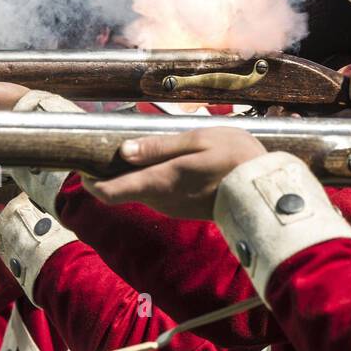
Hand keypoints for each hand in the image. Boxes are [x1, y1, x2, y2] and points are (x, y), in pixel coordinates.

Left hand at [81, 127, 266, 219]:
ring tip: (145, 149)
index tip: (84, 164)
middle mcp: (162, 200)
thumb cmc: (235, 158)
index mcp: (159, 182)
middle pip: (124, 190)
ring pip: (143, 191)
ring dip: (138, 174)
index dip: (92, 181)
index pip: (110, 192)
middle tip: (115, 146)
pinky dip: (156, 180)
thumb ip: (159, 147)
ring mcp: (174, 208)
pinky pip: (161, 194)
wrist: (265, 191)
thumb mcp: (198, 141)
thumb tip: (124, 151)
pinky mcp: (186, 210)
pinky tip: (171, 163)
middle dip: (115, 172)